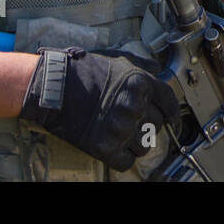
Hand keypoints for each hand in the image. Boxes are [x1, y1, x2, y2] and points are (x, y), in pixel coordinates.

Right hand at [19, 48, 178, 170]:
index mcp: (140, 84)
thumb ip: (141, 66)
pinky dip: (121, 157)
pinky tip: (113, 147)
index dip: (170, 111)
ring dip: (135, 143)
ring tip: (122, 134)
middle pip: (157, 126)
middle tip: (132, 121)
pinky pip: (127, 162)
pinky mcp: (105, 148)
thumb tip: (156, 69)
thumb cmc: (82, 72)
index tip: (169, 116)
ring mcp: (120, 129)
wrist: (52, 87)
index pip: (169, 103)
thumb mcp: (117, 61)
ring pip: (144, 147)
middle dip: (147, 125)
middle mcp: (134, 107)